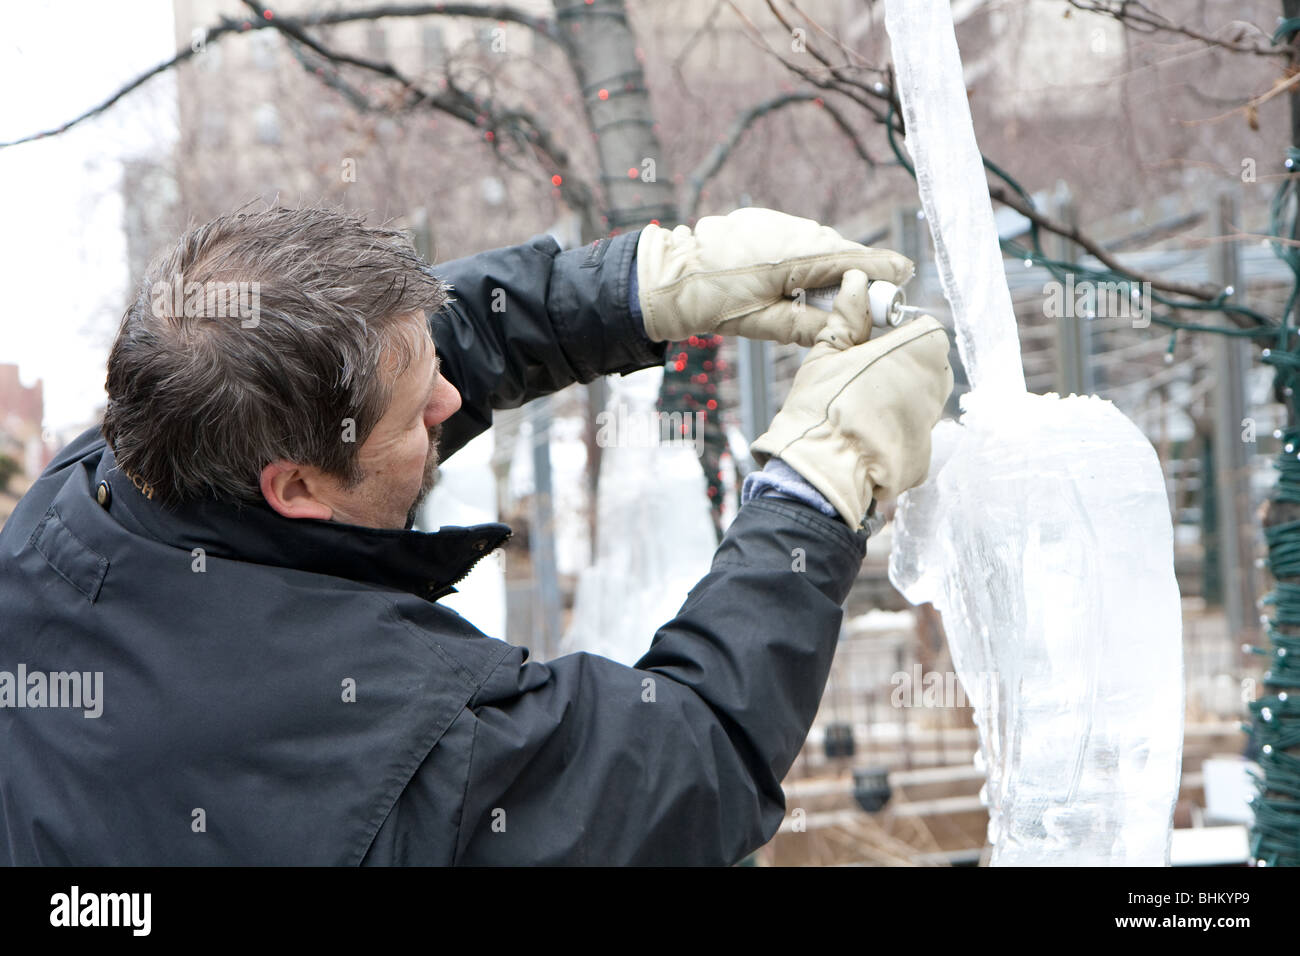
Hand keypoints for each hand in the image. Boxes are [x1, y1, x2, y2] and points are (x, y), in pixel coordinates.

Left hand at [636, 208, 913, 346]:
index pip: (849, 261)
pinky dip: (810, 254)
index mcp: (789, 257)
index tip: (905, 274)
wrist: (666, 277)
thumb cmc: (711, 303)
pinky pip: (799, 236)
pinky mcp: (761, 220)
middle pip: (838, 249)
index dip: (880, 269)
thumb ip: (807, 326)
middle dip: (859, 270)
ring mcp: (773, 221)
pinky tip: (805, 276)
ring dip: (832, 263)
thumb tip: (845, 330)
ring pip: (819, 242)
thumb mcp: (762, 324)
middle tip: (879, 295)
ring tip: (837, 291)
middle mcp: (786, 231)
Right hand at [750, 313, 953, 529]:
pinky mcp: (925, 455)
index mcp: (920, 348)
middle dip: (902, 368)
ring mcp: (933, 422)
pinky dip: (893, 435)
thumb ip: (849, 316)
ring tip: (860, 411)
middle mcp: (937, 384)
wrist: (825, 466)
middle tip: (863, 379)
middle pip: (927, 366)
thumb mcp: (828, 350)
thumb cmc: (824, 403)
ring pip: (920, 402)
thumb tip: (857, 281)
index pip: (925, 330)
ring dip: (898, 401)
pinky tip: (865, 438)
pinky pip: (911, 435)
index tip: (873, 346)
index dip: (898, 336)